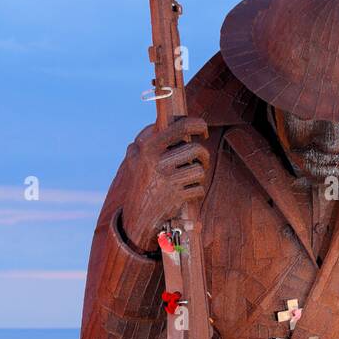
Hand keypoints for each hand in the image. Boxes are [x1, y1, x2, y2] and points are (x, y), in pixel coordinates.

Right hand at [121, 118, 208, 251]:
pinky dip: (196, 191)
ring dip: (199, 174)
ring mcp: (169, 179)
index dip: (198, 125)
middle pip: (197, 149)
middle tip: (201, 159)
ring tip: (191, 177)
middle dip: (204, 155)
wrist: (137, 216)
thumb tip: (161, 121)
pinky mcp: (178, 196)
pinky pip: (199, 188)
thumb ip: (146, 137)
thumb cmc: (139, 182)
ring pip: (200, 170)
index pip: (182, 126)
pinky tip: (187, 192)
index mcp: (149, 147)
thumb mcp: (134, 156)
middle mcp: (159, 162)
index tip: (203, 130)